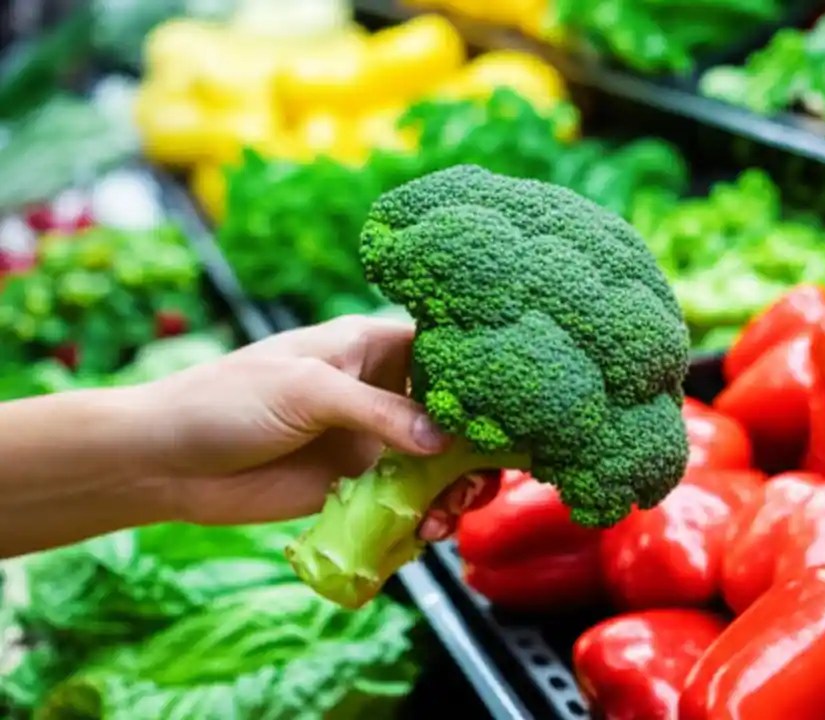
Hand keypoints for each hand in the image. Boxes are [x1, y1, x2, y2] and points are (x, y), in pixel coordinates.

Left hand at [138, 315, 497, 536]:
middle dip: (479, 449)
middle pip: (457, 416)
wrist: (165, 463)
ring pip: (442, 465)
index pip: (447, 350)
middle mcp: (383, 392)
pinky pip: (411, 502)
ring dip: (456, 492)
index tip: (511, 409)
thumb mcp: (306, 390)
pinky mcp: (359, 486)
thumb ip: (378, 412)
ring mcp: (374, 441)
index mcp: (372, 347)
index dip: (481, 376)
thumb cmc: (227, 401)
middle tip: (479, 482)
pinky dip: (427, 518)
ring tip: (444, 518)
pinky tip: (423, 533)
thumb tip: (445, 441)